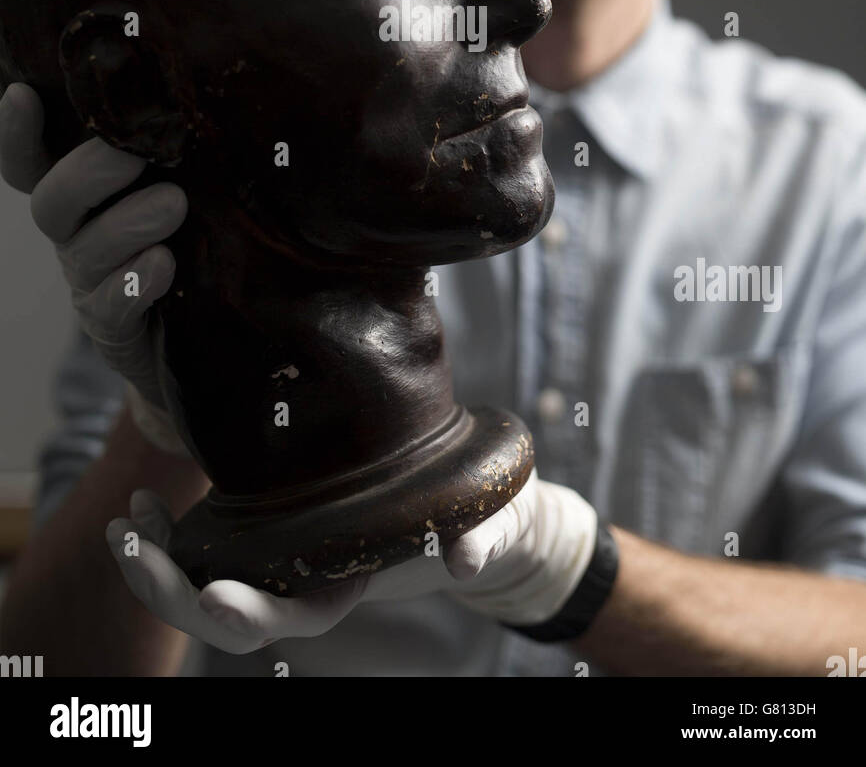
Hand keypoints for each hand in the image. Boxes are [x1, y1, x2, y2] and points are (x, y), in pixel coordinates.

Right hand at [0, 82, 187, 417]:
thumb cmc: (195, 238)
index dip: (17, 135)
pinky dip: (136, 281)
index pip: (33, 163)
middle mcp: (77, 235)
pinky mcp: (118, 328)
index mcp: (85, 195)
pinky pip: (113, 306)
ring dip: (127, 223)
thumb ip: (178, 149)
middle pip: (52, 202)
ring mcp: (92, 283)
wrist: (207, 332)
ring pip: (86, 251)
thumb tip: (206, 90)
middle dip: (89, 173)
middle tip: (135, 155)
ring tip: (174, 205)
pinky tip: (163, 264)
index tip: (20, 95)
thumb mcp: (186, 185)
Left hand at [105, 475, 554, 653]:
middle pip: (224, 612)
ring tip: (125, 522)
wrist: (464, 505)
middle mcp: (302, 582)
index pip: (292, 616)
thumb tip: (467, 559)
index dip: (250, 614)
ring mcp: (276, 560)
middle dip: (171, 591)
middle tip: (130, 548)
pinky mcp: (261, 529)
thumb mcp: (491, 523)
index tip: (214, 595)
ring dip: (153, 561)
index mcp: (346, 587)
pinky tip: (142, 501)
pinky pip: (200, 546)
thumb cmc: (481, 519)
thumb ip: (484, 540)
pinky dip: (165, 531)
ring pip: (199, 584)